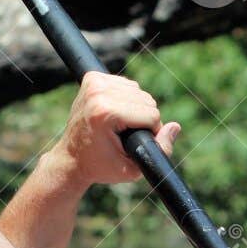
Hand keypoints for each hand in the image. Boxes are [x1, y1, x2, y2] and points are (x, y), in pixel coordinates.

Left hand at [47, 72, 180, 190]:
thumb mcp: (133, 169)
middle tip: (125, 135)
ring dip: (135, 108)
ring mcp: (93, 83)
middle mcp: (98, 93)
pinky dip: (126, 99)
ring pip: (138, 91)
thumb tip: (175, 126)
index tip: (135, 144)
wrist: (71, 159)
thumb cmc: (101, 166)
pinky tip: (114, 113)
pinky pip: (127, 85)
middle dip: (143, 120)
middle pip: (147, 100)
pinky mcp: (92, 78)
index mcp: (105, 112)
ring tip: (119, 125)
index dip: (151, 133)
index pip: (151, 115)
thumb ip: (160, 150)